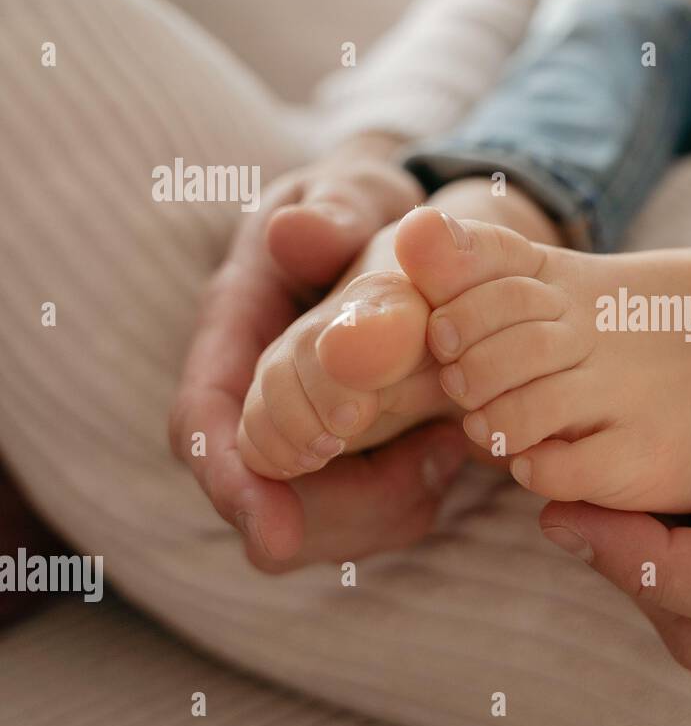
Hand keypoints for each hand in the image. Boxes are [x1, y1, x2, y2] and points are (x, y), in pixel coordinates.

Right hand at [169, 134, 467, 570]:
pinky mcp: (336, 456)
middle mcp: (249, 390)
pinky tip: (450, 452)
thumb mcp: (353, 193)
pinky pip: (360, 513)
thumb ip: (333, 212)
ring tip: (447, 450)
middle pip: (256, 491)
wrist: (394, 230)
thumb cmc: (360, 209)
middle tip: (420, 485)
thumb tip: (291, 235)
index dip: (234, 481)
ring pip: (310, 520)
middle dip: (326, 515)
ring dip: (380, 509)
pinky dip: (406, 502)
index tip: (274, 532)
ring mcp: (290, 428)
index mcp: (235, 328)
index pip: (205, 420)